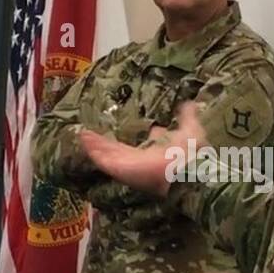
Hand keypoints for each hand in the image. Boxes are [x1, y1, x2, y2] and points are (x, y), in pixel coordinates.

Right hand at [81, 100, 206, 195]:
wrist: (184, 170)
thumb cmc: (189, 153)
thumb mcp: (190, 130)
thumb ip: (187, 117)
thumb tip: (189, 103)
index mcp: (155, 153)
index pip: (141, 146)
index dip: (132, 139)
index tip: (123, 130)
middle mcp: (140, 161)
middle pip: (118, 151)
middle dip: (104, 143)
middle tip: (90, 133)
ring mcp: (128, 166)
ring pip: (108, 154)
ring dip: (95, 145)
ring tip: (82, 135)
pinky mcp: (120, 168)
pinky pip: (103, 160)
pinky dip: (93, 151)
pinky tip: (83, 140)